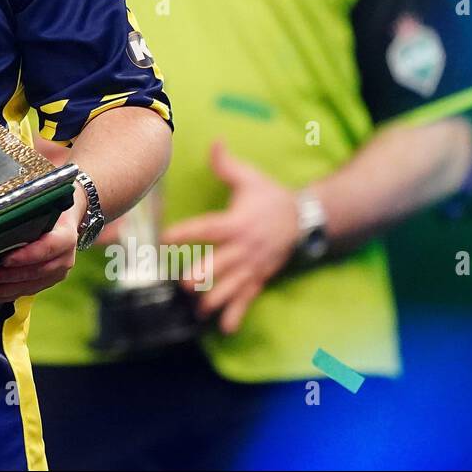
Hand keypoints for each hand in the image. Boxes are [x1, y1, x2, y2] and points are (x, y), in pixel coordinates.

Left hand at [0, 199, 82, 304]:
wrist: (65, 220)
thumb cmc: (49, 210)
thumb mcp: (43, 206)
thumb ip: (26, 214)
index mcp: (66, 237)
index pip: (46, 248)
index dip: (26, 256)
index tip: (4, 260)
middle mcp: (65, 258)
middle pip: (37, 271)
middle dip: (10, 277)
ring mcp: (58, 272)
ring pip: (32, 286)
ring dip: (6, 291)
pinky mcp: (50, 281)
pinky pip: (30, 290)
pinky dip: (10, 294)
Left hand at [160, 141, 300, 334]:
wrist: (305, 219)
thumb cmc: (270, 197)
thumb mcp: (250, 178)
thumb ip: (227, 165)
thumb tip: (213, 142)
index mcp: (237, 222)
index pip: (208, 227)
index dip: (187, 231)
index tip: (166, 237)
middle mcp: (245, 247)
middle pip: (222, 262)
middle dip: (204, 273)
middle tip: (184, 284)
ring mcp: (253, 265)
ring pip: (234, 285)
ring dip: (216, 299)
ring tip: (198, 312)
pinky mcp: (260, 277)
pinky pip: (249, 297)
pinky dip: (238, 314)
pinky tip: (225, 329)